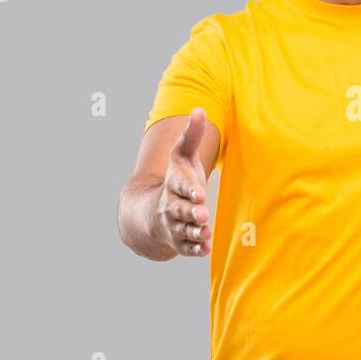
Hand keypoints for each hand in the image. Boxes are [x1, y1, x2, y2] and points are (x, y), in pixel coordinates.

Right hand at [154, 108, 212, 257]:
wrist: (154, 210)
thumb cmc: (177, 179)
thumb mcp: (182, 156)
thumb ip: (191, 135)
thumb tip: (199, 109)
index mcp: (173, 184)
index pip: (180, 186)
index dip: (189, 189)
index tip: (199, 192)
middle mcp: (171, 206)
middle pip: (180, 210)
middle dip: (190, 212)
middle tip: (203, 214)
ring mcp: (174, 225)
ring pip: (184, 230)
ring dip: (195, 232)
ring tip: (205, 232)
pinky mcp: (180, 241)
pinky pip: (187, 248)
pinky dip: (196, 249)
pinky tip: (206, 249)